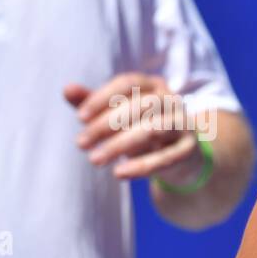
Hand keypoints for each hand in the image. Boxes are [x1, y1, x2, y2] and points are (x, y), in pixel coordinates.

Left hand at [65, 72, 208, 184]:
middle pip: (140, 106)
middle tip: (81, 144)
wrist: (183, 156)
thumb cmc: (143, 129)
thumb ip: (93, 102)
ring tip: (95, 160)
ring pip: (152, 130)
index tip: (79, 118)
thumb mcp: (119, 115)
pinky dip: (141, 166)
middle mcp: (172, 100)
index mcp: (154, 85)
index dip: (102, 98)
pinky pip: (166, 157)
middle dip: (106, 125)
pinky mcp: (189, 150)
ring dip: (120, 145)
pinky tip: (119, 174)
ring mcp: (184, 125)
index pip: (127, 84)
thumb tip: (67, 89)